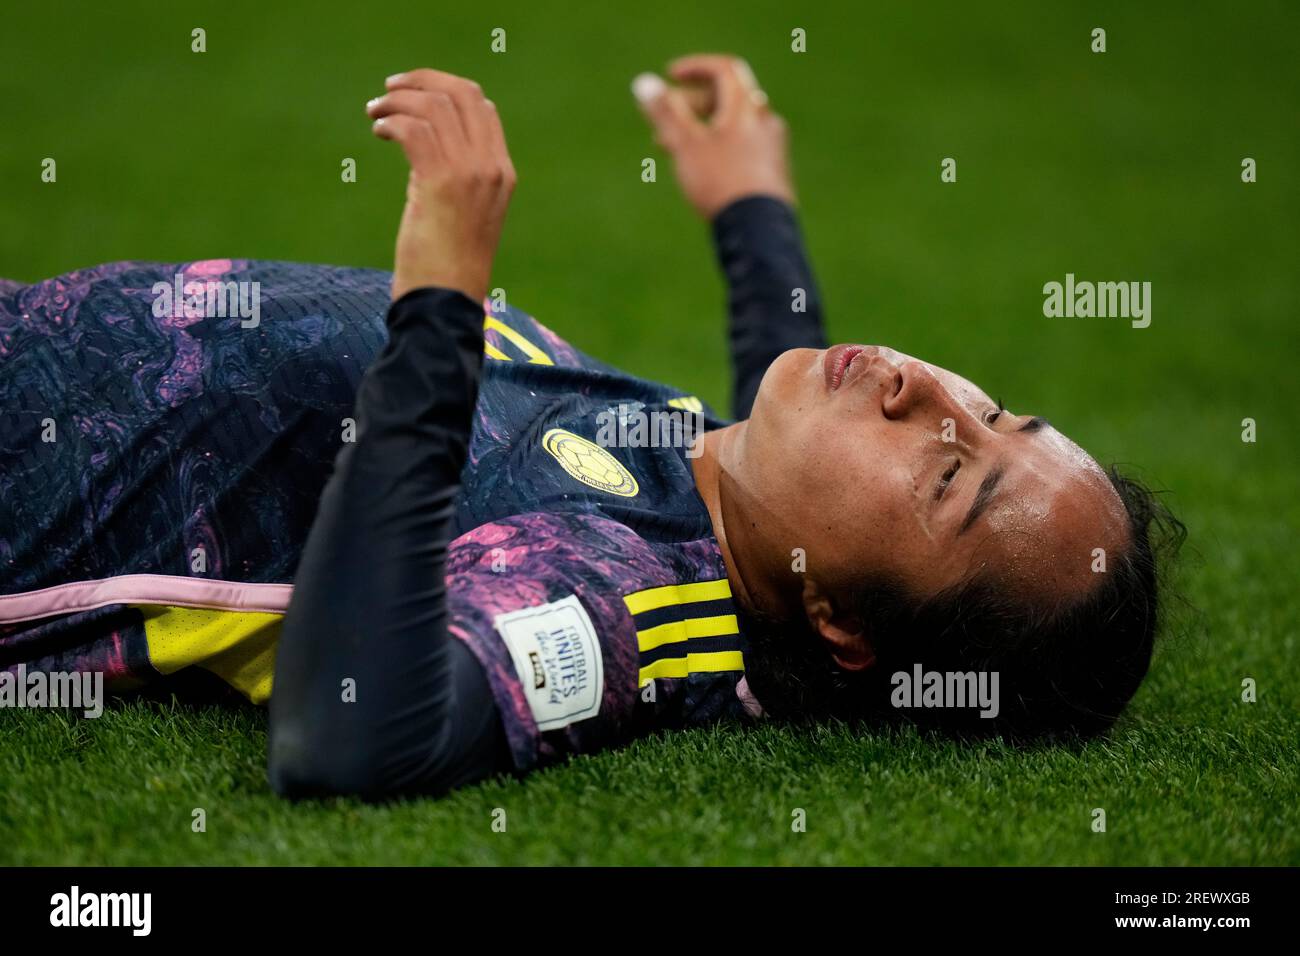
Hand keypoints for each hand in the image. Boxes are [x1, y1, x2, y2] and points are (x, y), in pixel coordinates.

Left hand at [367, 69, 515, 302]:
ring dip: (396, 101)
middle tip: (390, 89)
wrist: (446, 301)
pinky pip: (413, 128)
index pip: (482, 108)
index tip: (414, 95)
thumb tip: (421, 143)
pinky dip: (391, 122)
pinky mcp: (440, 182)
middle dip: (421, 81)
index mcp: (502, 173)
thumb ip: (455, 177)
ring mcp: (469, 173)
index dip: (446, 89)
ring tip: (374, 113)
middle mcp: (491, 167)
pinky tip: (378, 132)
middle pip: (461, 94)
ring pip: (434, 106)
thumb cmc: (448, 267)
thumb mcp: (463, 213)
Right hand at [633, 55, 793, 219]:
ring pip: (733, 125)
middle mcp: (764, 121)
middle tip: (663, 122)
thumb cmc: (721, 183)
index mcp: (746, 107)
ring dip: (701, 128)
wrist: (758, 230)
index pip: (724, 69)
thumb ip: (665, 112)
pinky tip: (701, 169)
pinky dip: (718, 146)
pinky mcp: (773, 172)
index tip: (670, 75)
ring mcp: (772, 147)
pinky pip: (743, 146)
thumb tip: (643, 83)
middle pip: (727, 97)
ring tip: (673, 148)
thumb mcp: (685, 144)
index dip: (695, 67)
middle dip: (691, 104)